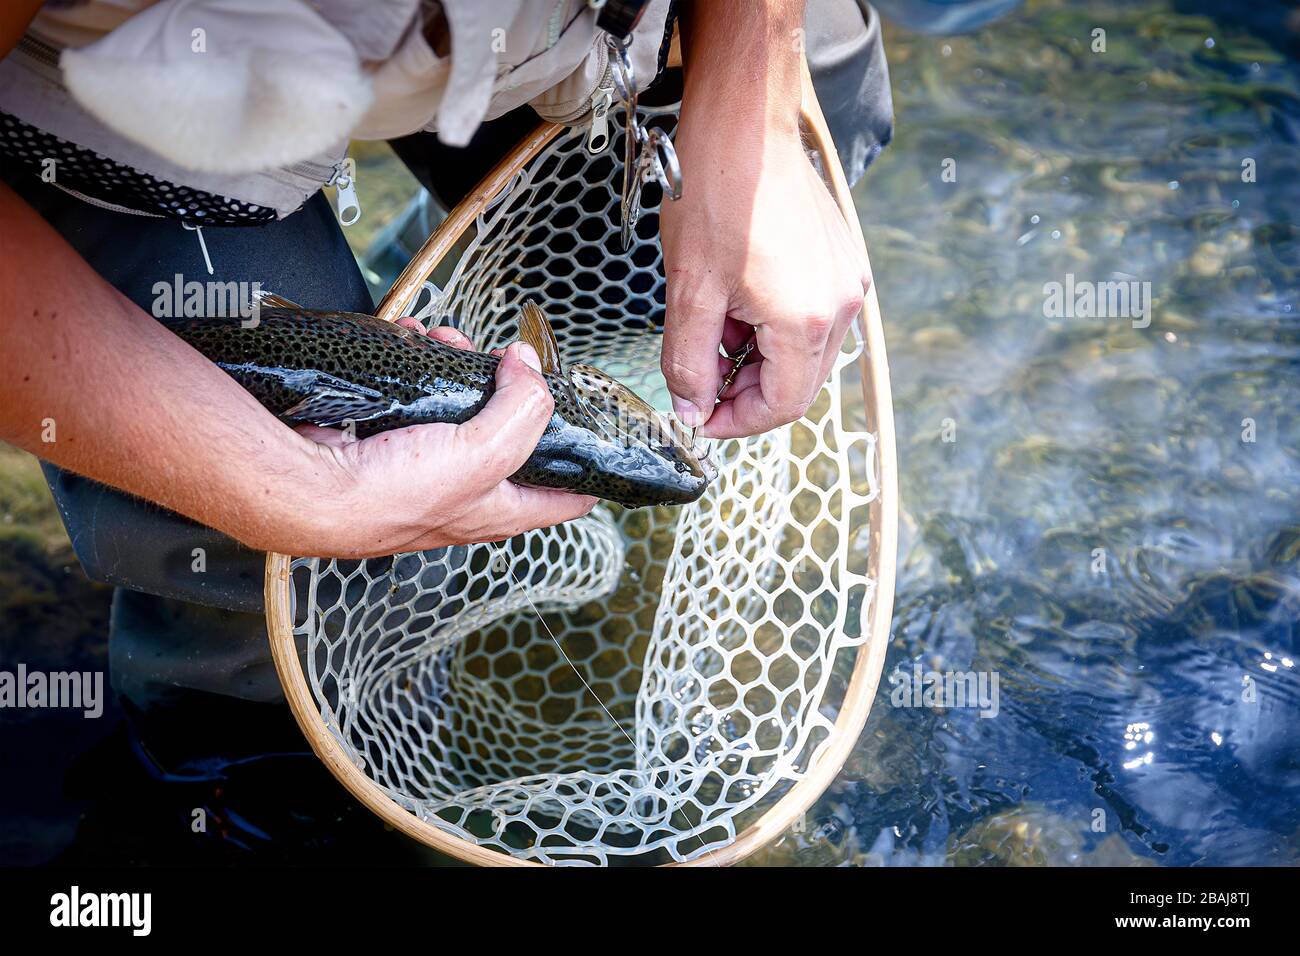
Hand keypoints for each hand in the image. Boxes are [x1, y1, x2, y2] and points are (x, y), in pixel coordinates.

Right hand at [293, 322, 595, 557]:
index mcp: (501, 510)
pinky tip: (412, 343)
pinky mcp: (392, 442)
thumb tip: (529, 367)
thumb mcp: (483, 453)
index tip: (601, 427)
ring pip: (464, 407)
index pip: (568, 498)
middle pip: (513, 434)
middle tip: (504, 359)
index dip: (592, 465)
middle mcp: (468, 494)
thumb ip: (522, 411)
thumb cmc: (391, 494)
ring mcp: (428, 467)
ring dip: (462, 368)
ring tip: (448, 340)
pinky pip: (418, 396)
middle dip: (512, 388)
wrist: (308, 490)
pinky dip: (419, 365)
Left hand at [658, 0, 871, 439]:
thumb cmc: (715, 198)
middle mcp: (841, 307)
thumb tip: (693, 411)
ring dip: (759, 356)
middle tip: (700, 375)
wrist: (744, 128)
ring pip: (805, 353)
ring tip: (718, 322)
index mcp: (805, 321)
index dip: (737, 422)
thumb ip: (689, 363)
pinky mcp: (844, 262)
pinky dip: (775, 325)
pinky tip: (741, 298)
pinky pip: (814, 317)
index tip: (700, 416)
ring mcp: (848, 282)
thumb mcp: (688, 291)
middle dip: (746, 390)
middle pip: (798, 383)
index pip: (782, 406)